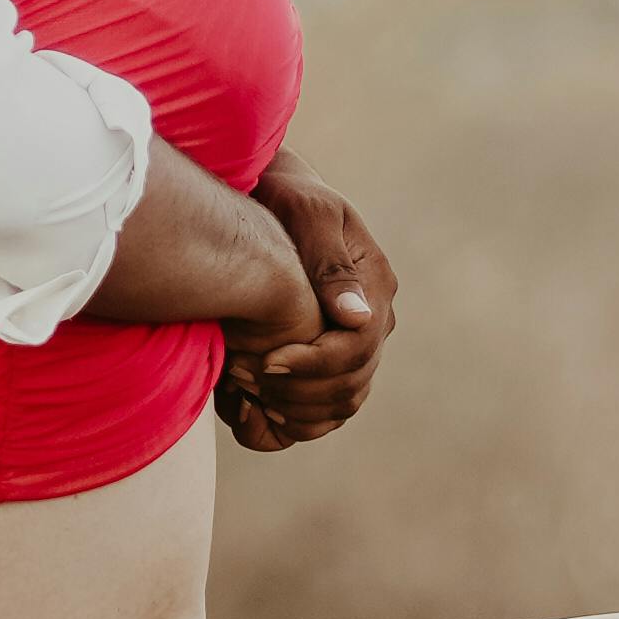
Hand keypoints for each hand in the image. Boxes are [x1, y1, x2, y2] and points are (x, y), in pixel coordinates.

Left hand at [217, 154, 396, 453]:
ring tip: (244, 393)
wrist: (268, 200)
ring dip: (293, 412)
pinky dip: (289, 422)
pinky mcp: (328, 359)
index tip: (265, 360)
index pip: (358, 348)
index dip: (314, 364)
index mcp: (375, 286)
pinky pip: (321, 412)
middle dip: (296, 391)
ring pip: (340, 405)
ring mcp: (354, 344)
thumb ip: (329, 262)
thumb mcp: (306, 213)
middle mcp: (373, 321)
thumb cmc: (284, 195)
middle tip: (243, 379)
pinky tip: (250, 409)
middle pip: (351, 384)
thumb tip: (357, 316)